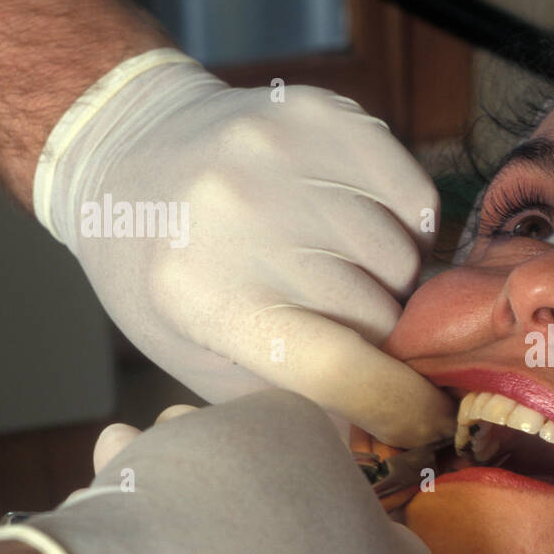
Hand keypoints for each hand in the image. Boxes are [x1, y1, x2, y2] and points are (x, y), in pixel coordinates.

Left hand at [33, 49, 454, 447]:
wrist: (129, 148)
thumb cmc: (168, 273)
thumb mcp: (200, 357)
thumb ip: (288, 400)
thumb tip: (385, 438)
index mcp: (204, 294)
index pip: (339, 367)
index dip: (399, 407)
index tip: (424, 422)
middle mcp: (241, 216)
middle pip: (378, 314)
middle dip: (376, 336)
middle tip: (341, 327)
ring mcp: (284, 155)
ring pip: (404, 258)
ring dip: (390, 281)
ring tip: (342, 271)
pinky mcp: (324, 115)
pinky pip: (417, 198)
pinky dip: (406, 225)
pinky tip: (360, 228)